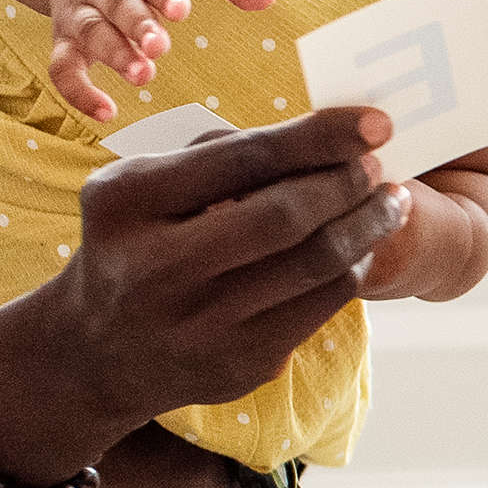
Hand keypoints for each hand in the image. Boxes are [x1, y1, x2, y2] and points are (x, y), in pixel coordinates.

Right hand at [19, 107, 411, 426]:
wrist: (97, 354)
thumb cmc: (138, 242)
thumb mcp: (146, 186)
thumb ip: (219, 153)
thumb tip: (326, 136)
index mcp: (128, 201)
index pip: (244, 159)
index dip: (319, 137)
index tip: (377, 122)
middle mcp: (154, 268)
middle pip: (283, 216)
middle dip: (347, 183)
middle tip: (379, 163)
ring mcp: (196, 325)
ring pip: (313, 264)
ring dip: (366, 224)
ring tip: (390, 199)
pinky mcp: (236, 365)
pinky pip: (319, 306)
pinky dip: (352, 267)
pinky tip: (362, 245)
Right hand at [43, 0, 275, 120]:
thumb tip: (269, 0)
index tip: (181, 10)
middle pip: (117, 2)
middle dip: (137, 25)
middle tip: (160, 48)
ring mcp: (79, 11)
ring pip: (91, 32)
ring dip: (114, 55)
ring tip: (143, 76)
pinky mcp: (63, 39)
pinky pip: (61, 66)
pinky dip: (77, 91)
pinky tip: (105, 112)